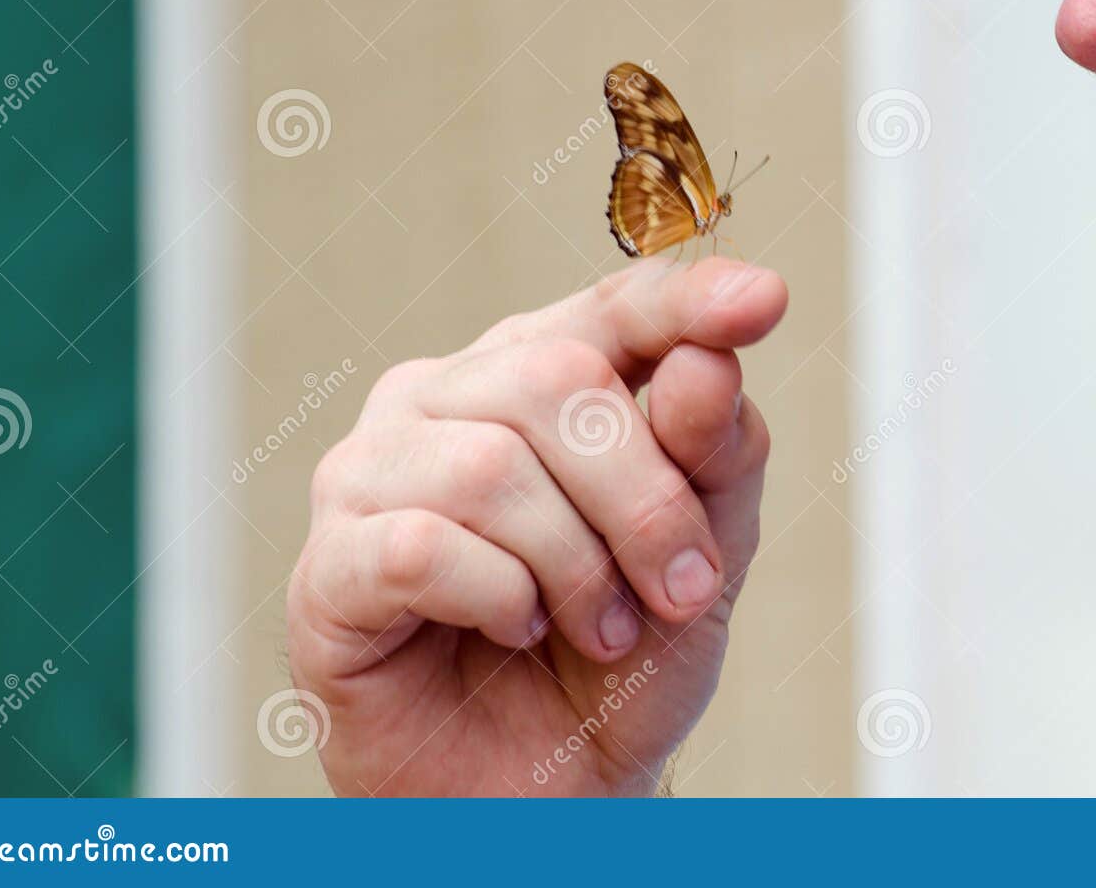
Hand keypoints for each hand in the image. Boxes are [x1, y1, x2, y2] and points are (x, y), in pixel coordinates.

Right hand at [285, 256, 787, 795]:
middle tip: (683, 592)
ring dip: (578, 568)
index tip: (766, 301)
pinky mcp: (329, 564)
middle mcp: (445, 400)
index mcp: (537, 375)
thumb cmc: (618, 657)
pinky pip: (421, 546)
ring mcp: (372, 473)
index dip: (687, 300)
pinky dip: (497, 600)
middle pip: (556, 382)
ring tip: (601, 630)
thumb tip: (707, 361)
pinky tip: (514, 630)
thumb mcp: (706, 557)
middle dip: (646, 498)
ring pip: (490, 465)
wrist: (547, 793)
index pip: (615, 307)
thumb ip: (713, 456)